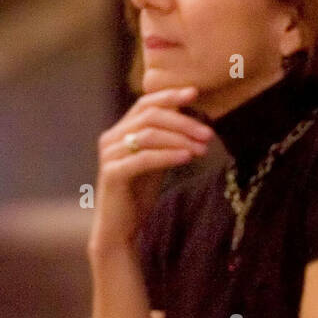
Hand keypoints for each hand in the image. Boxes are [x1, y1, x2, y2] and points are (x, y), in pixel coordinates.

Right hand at [88, 86, 213, 257]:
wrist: (121, 226)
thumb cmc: (140, 191)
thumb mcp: (158, 159)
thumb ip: (168, 139)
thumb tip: (196, 119)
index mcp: (121, 130)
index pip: (146, 103)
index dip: (170, 96)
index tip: (195, 92)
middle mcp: (111, 138)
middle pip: (151, 117)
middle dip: (183, 122)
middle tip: (208, 134)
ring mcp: (109, 155)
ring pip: (148, 135)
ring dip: (180, 139)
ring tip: (202, 149)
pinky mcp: (112, 174)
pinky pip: (143, 158)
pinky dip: (167, 155)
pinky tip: (187, 157)